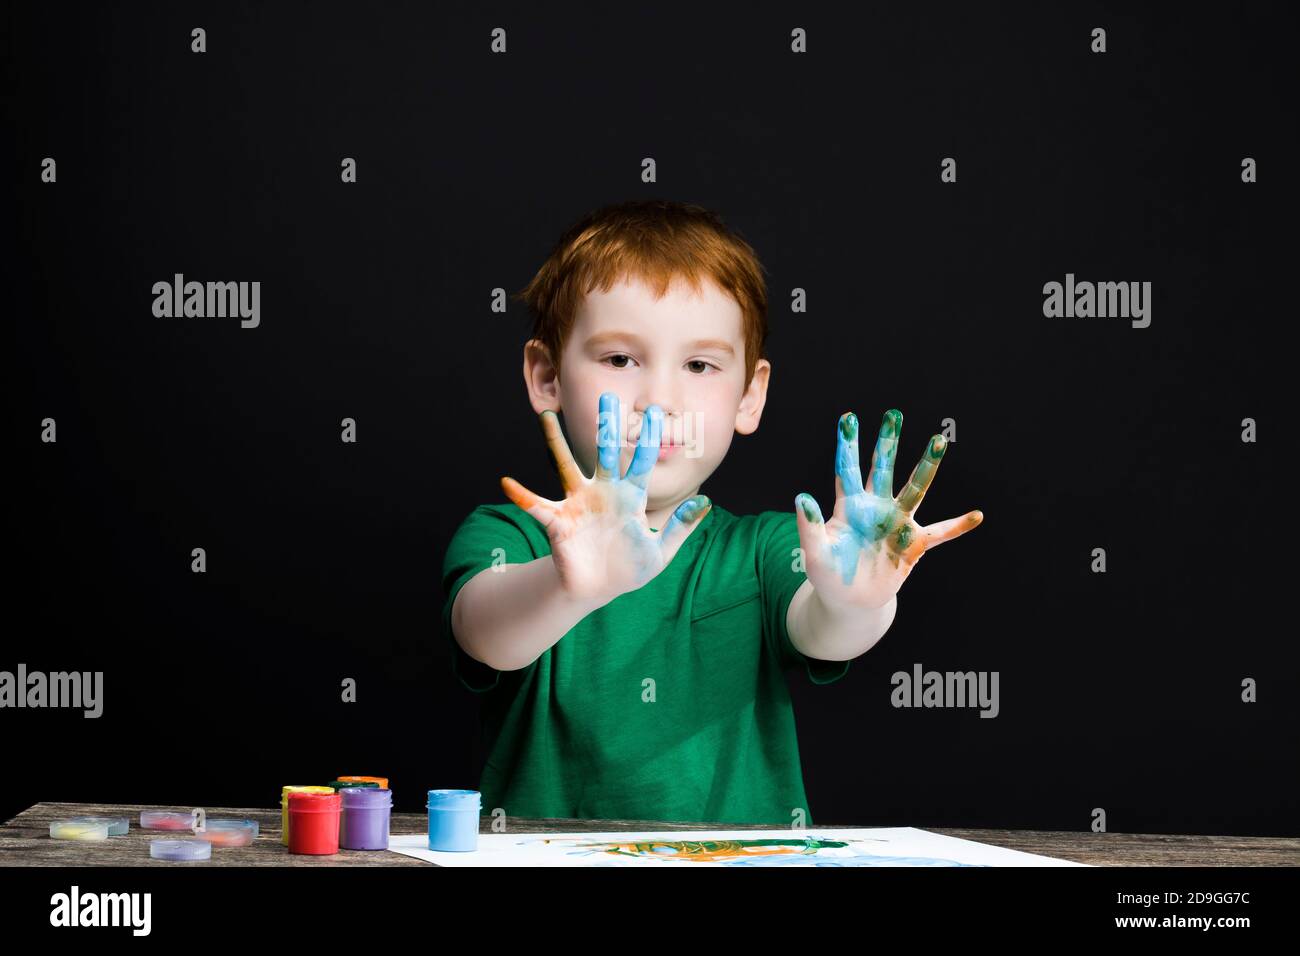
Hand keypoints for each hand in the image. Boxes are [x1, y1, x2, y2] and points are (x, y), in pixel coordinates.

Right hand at [500, 391, 711, 603]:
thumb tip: (707, 501)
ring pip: (565, 467)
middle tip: (607, 398)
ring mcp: (578, 504)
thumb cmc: (628, 568)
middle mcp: (602, 493)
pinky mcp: (558, 522)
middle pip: (604, 453)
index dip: (647, 440)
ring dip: (555, 443)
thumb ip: (681, 526)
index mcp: (629, 497)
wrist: (597, 590)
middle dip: (606, 428)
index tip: (654, 412)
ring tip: (545, 418)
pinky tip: (508, 483)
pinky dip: (522, 496)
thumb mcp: (661, 551)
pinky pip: (537, 506)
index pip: (639, 462)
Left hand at [795, 409, 982, 610]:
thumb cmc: (828, 574)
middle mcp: (876, 507)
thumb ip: (809, 526)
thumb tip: (801, 497)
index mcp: (849, 506)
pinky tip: (976, 516)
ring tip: (938, 441)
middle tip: (893, 414)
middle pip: (883, 469)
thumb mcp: (815, 552)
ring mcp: (897, 524)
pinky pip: (940, 533)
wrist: (850, 600)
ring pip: (915, 489)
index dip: (848, 444)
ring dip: (926, 466)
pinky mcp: (913, 545)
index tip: (848, 417)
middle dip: (888, 442)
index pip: (847, 469)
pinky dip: (957, 526)